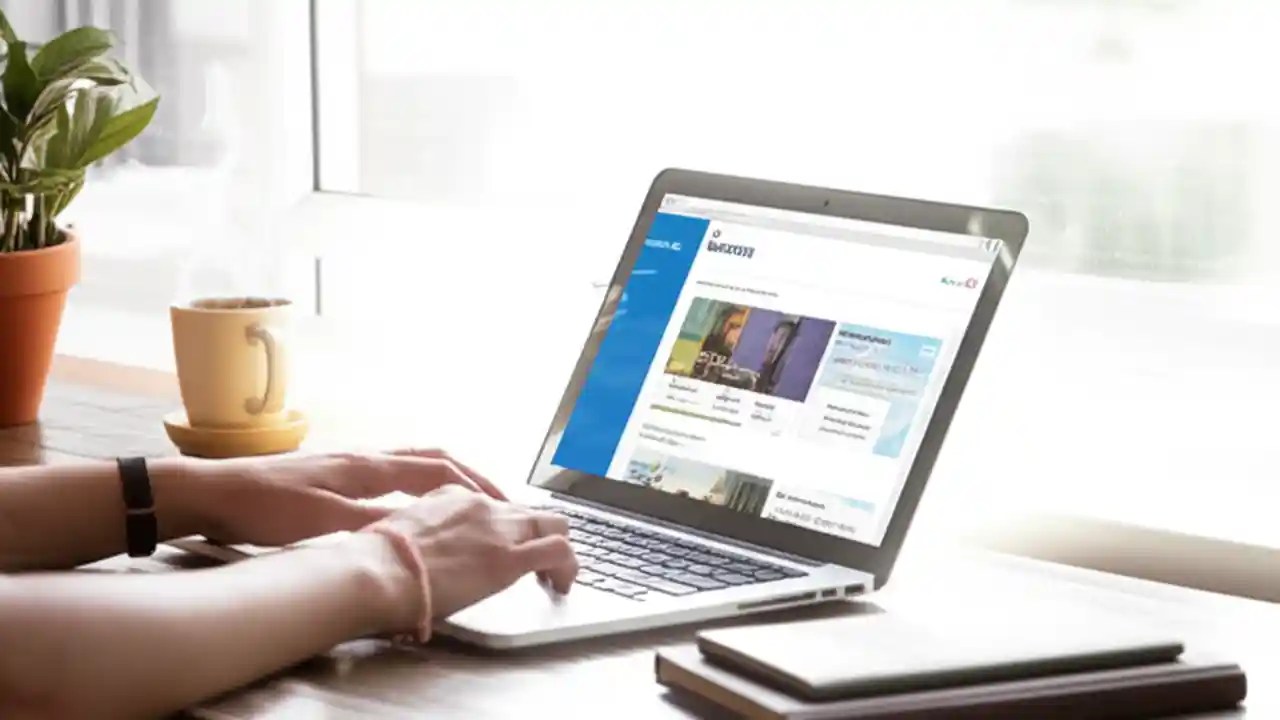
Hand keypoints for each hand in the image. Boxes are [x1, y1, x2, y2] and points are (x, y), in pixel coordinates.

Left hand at [175, 449, 505, 546]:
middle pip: (431, 458)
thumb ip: (370, 522)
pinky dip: (419, 483)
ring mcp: (349, 463)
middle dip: (468, 475)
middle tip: (497, 497)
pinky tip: (414, 504)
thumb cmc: (263, 507)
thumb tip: (421, 526)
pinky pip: (393, 473)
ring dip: (445, 478)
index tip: (501, 503)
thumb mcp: (319, 520)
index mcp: (366, 466)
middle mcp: (364, 457)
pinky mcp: (334, 475)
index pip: (435, 470)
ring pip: (412, 462)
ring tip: (467, 499)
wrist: (212, 491)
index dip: (472, 486)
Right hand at [368, 485, 578, 618]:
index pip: (497, 507)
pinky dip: (569, 567)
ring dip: (561, 551)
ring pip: (555, 525)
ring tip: (557, 577)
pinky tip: (562, 585)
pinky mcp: (509, 559)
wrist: (379, 570)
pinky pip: (558, 552)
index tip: (507, 547)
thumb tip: (426, 555)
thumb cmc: (377, 559)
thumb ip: (423, 534)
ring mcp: (499, 530)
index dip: (508, 530)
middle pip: (531, 512)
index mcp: (453, 496)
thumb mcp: (401, 530)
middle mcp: (482, 506)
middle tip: (542, 563)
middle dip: (542, 535)